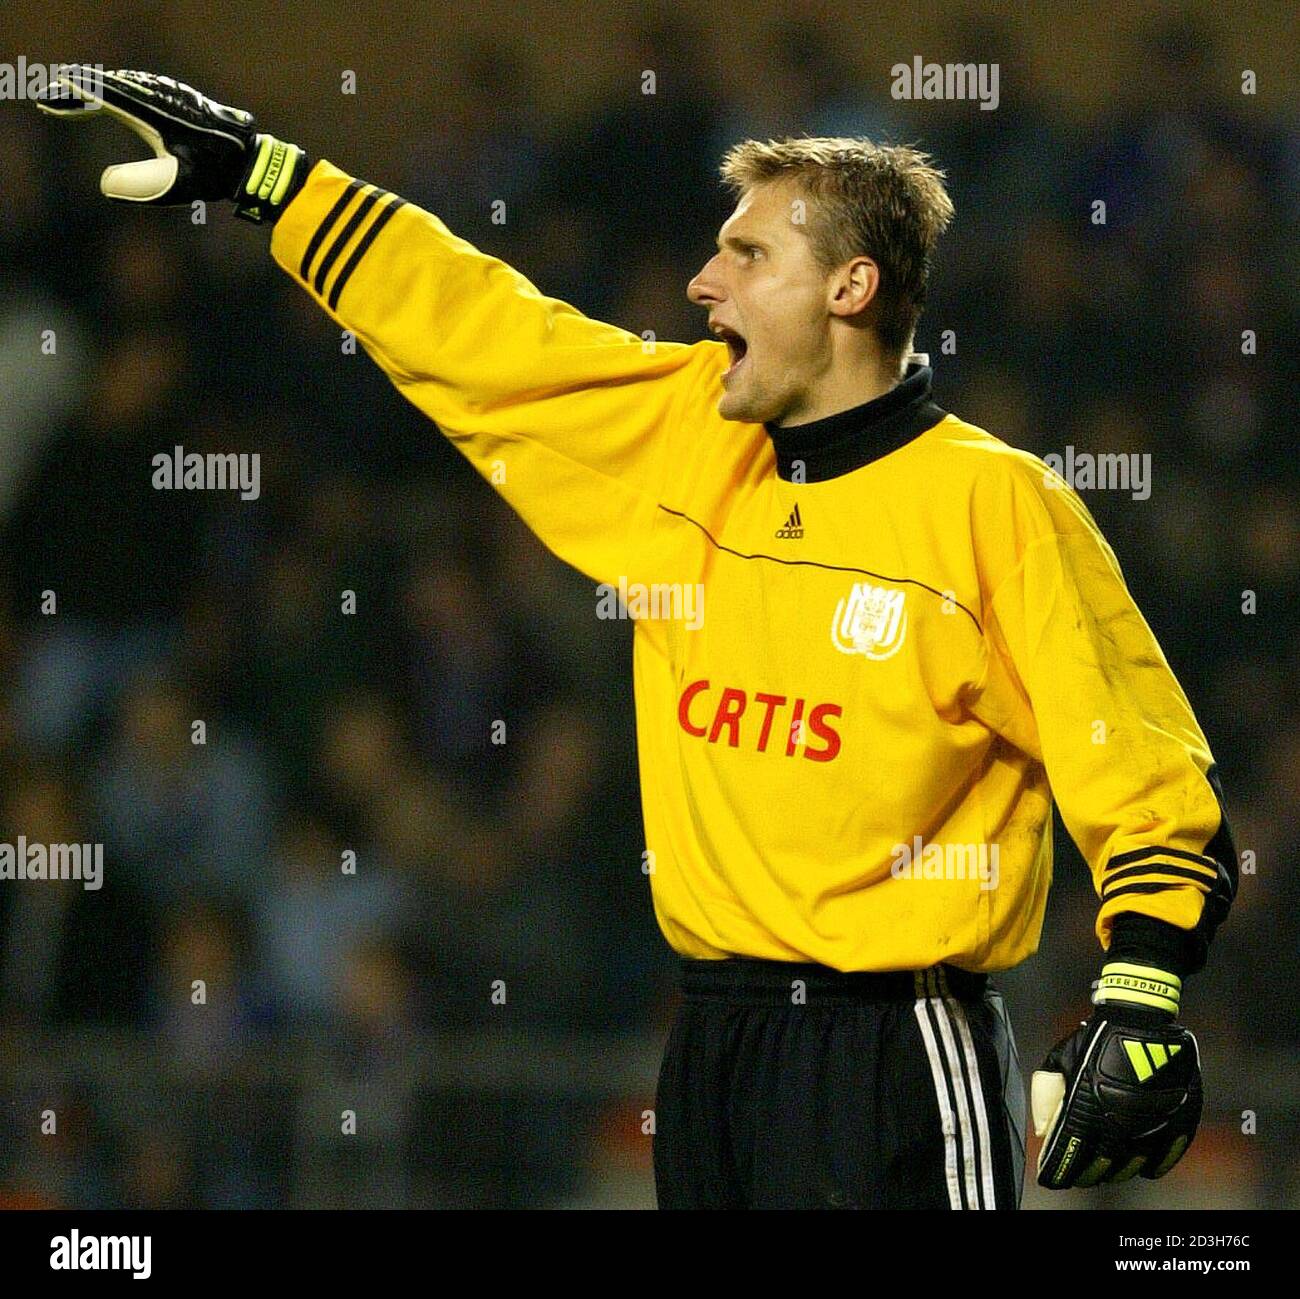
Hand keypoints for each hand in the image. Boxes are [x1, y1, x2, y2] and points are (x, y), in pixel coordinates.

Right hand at [35, 65, 305, 222]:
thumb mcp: (176, 186)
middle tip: (52, 101)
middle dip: (78, 92)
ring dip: (98, 89)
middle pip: (110, 84)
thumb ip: (139, 187)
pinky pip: (141, 86)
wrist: (252, 163)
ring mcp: (173, 93)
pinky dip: (119, 89)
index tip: (50, 100)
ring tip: (73, 100)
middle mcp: (161, 95)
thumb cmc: (216, 178)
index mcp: (154, 112)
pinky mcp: (181, 96)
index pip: (104, 95)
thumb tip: (105, 186)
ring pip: (125, 83)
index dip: (74, 96)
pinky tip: (109, 96)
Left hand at [1032, 964, 1200, 1188]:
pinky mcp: (1177, 1120)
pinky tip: (1147, 1169)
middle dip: (1087, 1173)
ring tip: (1108, 1172)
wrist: (1142, 1018)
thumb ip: (1048, 1094)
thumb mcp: (1062, 1058)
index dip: (1060, 1169)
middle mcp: (1120, 1121)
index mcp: (1088, 1107)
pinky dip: (1156, 1165)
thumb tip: (1044, 1130)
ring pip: (1133, 1164)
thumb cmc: (1098, 1037)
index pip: (1071, 1152)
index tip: (1052, 1178)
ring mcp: (1151, 1123)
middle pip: (1101, 1164)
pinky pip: (1168, 1154)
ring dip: (1118, 1171)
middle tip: (1080, 1176)